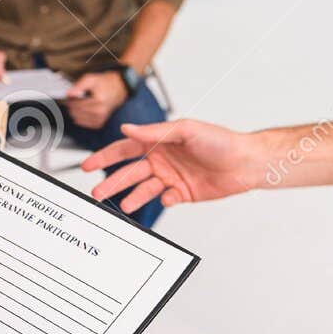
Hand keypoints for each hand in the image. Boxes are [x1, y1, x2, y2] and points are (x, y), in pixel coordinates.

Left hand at [65, 71, 128, 128]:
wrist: (118, 88)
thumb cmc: (104, 83)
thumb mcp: (90, 79)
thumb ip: (78, 86)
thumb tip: (68, 94)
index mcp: (98, 101)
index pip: (76, 105)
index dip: (70, 100)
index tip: (69, 96)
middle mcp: (100, 112)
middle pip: (76, 113)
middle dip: (72, 106)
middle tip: (73, 99)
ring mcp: (100, 119)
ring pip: (77, 119)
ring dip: (75, 112)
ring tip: (79, 103)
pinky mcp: (99, 124)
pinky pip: (82, 123)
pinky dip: (80, 117)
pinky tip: (83, 109)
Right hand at [83, 118, 266, 213]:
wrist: (245, 162)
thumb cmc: (220, 141)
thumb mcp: (185, 130)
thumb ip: (154, 132)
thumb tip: (127, 128)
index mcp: (159, 142)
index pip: (125, 149)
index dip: (105, 157)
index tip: (87, 165)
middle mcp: (161, 159)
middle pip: (129, 173)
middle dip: (111, 183)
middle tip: (96, 193)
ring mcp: (170, 177)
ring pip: (143, 189)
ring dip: (131, 197)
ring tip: (122, 206)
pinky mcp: (182, 193)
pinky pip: (165, 200)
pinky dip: (162, 201)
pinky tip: (165, 198)